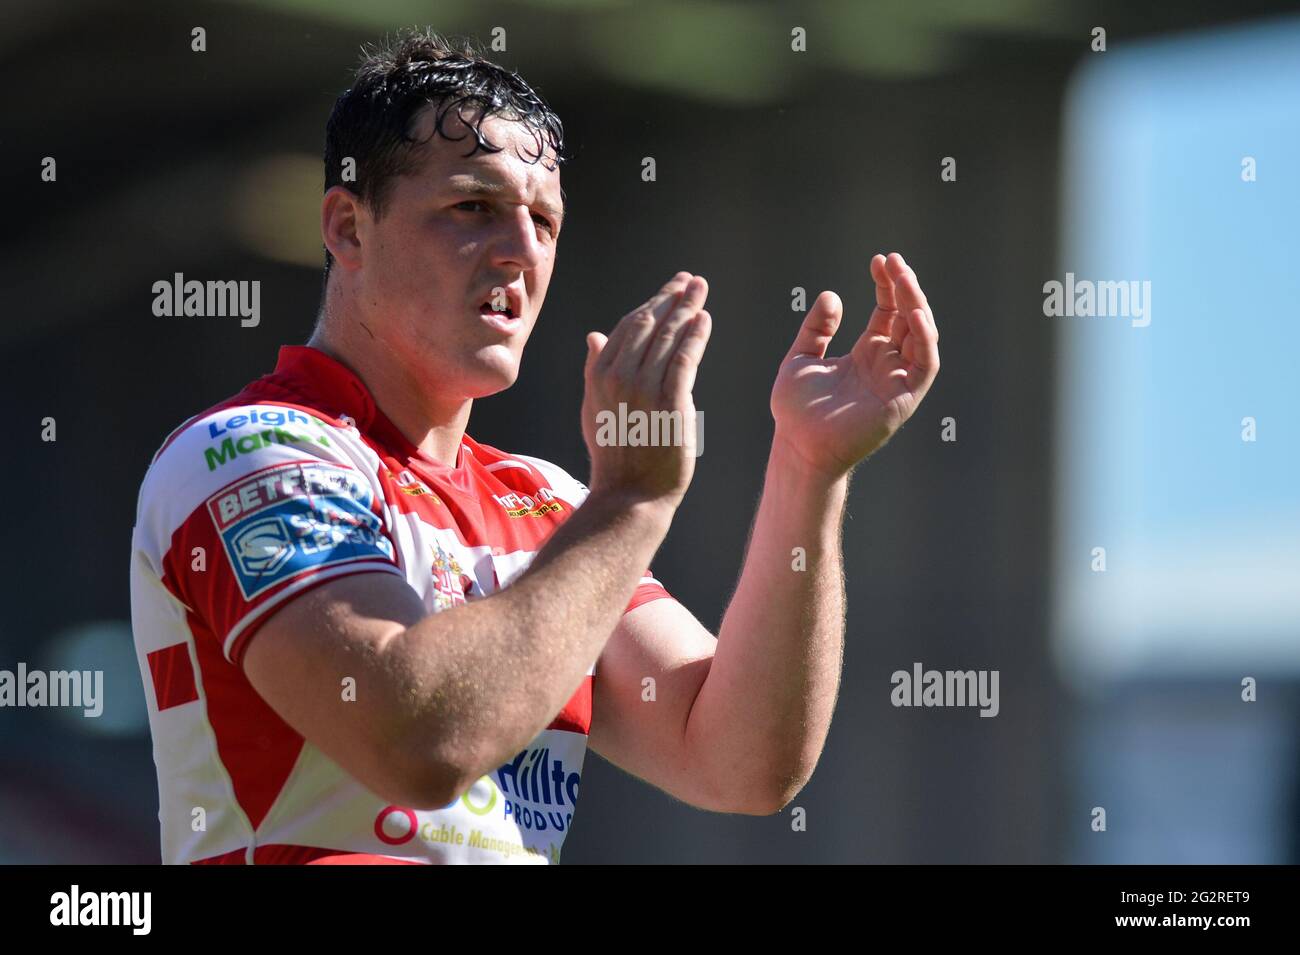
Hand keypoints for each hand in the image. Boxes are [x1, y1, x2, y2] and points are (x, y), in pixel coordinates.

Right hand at [583, 271, 711, 507]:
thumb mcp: (593, 408)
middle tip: (691, 280)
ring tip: (701, 291)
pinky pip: (684, 360)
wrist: (629, 495)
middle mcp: (618, 376)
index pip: (628, 327)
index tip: (670, 289)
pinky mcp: (670, 403)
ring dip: (687, 310)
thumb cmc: (614, 454)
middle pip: (649, 325)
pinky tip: (705, 320)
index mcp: (599, 375)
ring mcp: (644, 389)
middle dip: (672, 298)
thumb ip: (594, 369)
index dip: (652, 303)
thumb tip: (593, 335)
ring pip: (668, 338)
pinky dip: (695, 337)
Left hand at [770, 253, 939, 478]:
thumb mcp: (800, 357)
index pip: (888, 311)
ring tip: (903, 278)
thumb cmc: (797, 411)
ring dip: (916, 304)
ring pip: (922, 336)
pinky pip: (925, 365)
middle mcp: (887, 364)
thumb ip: (816, 328)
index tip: (879, 259)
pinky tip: (913, 313)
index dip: (888, 284)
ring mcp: (897, 380)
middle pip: (908, 318)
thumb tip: (832, 295)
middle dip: (905, 287)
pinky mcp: (904, 399)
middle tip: (893, 260)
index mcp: (867, 353)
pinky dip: (925, 338)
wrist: (798, 446)